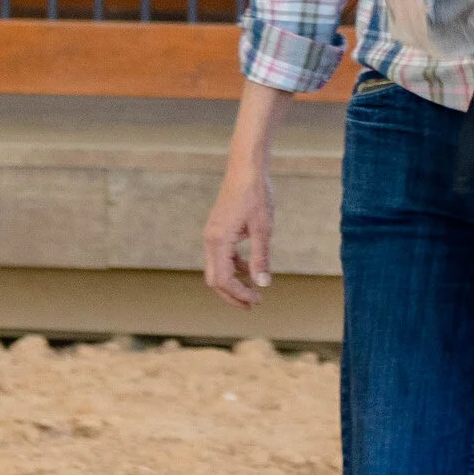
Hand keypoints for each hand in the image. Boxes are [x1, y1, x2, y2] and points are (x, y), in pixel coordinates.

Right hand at [202, 153, 273, 308]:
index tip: (257, 300)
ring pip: (218, 269)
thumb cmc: (256, 195)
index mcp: (217, 241)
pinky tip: (252, 270)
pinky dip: (235, 267)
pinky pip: (223, 257)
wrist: (246, 169)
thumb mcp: (263, 228)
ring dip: (234, 283)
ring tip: (254, 293)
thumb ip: (261, 257)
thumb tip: (263, 285)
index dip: (238, 294)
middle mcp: (210, 241)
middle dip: (232, 295)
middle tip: (253, 305)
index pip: (222, 279)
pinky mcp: (218, 230)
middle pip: (215, 279)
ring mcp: (212, 236)